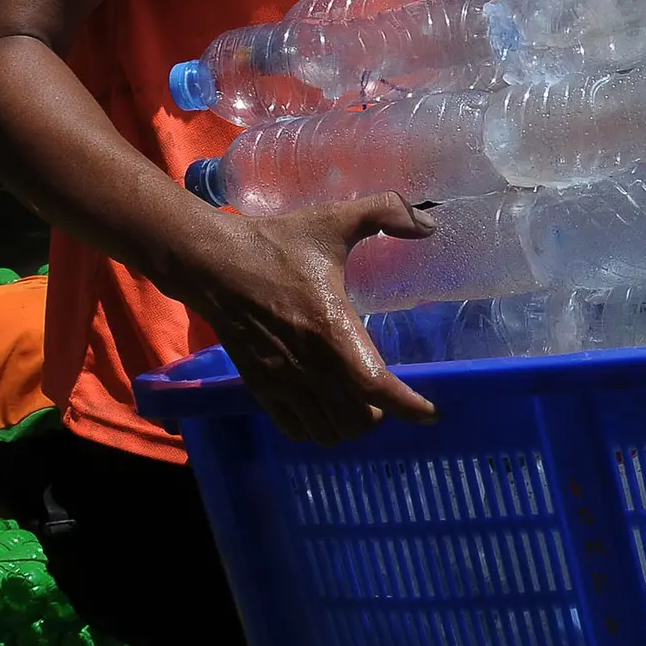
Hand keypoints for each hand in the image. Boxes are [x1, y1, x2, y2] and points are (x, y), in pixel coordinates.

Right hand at [169, 194, 439, 444]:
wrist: (213, 264)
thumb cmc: (276, 245)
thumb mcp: (333, 221)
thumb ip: (385, 213)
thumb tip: (428, 223)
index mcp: (334, 330)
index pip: (378, 387)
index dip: (409, 407)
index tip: (432, 414)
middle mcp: (311, 366)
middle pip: (359, 420)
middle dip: (382, 413)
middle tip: (388, 392)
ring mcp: (284, 381)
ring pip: (329, 432)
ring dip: (350, 424)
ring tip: (359, 403)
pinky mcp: (261, 387)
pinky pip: (296, 429)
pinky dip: (317, 428)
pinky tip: (325, 408)